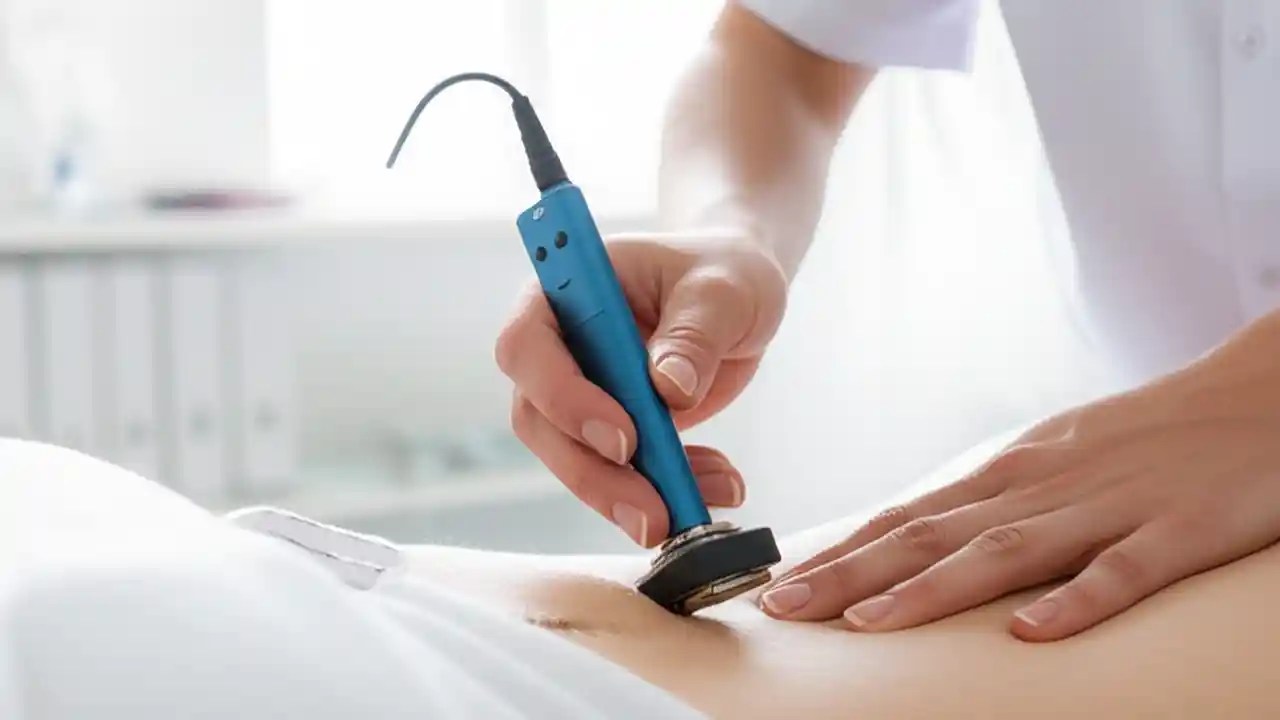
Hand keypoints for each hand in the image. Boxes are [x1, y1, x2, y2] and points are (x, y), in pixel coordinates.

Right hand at [496, 230, 787, 546]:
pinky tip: (714, 487)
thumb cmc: (722, 271)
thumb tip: (668, 388)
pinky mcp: (612, 430)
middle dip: (595, 474)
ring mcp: (580, 393)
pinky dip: (667, 491)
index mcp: (564, 291)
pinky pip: (622, 474)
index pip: (527, 346)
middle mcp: (558, 346)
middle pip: (541, 420)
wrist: (739, 292)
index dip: (562, 398)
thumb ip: (694, 334)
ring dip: (629, 496)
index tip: (624, 437)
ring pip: (575, 460)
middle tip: (652, 513)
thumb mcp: (722, 290)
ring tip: (691, 511)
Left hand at [760, 311, 1279, 641]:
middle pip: (930, 534)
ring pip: (1005, 550)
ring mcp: (1107, 507)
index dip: (839, 551)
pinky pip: (1124, 572)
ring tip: (866, 624)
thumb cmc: (1147, 435)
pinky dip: (1076, 602)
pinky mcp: (1177, 531)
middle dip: (850, 573)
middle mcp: (1042, 485)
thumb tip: (919, 540)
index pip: (906, 515)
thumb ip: (994, 502)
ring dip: (930, 589)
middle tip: (782, 606)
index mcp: (1011, 470)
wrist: (1257, 394)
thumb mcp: (1056, 459)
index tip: (777, 581)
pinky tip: (1033, 634)